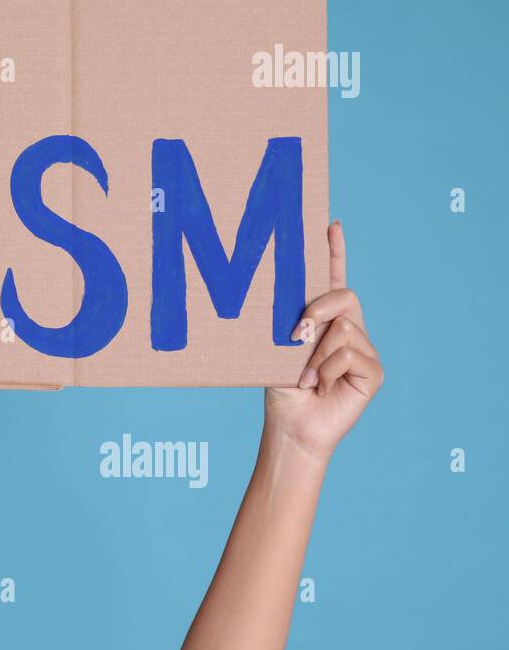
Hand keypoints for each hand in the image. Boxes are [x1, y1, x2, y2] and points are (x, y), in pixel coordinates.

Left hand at [264, 221, 383, 464]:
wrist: (290, 425)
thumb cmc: (279, 386)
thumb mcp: (276, 347)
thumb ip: (289, 323)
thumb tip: (294, 312)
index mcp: (322, 319)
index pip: (332, 279)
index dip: (333, 252)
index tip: (330, 224)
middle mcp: (347, 329)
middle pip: (345, 296)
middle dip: (318, 309)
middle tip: (295, 333)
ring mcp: (363, 349)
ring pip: (344, 329)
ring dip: (316, 354)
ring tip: (305, 377)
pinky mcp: (373, 371)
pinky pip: (351, 355)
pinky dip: (328, 370)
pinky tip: (320, 385)